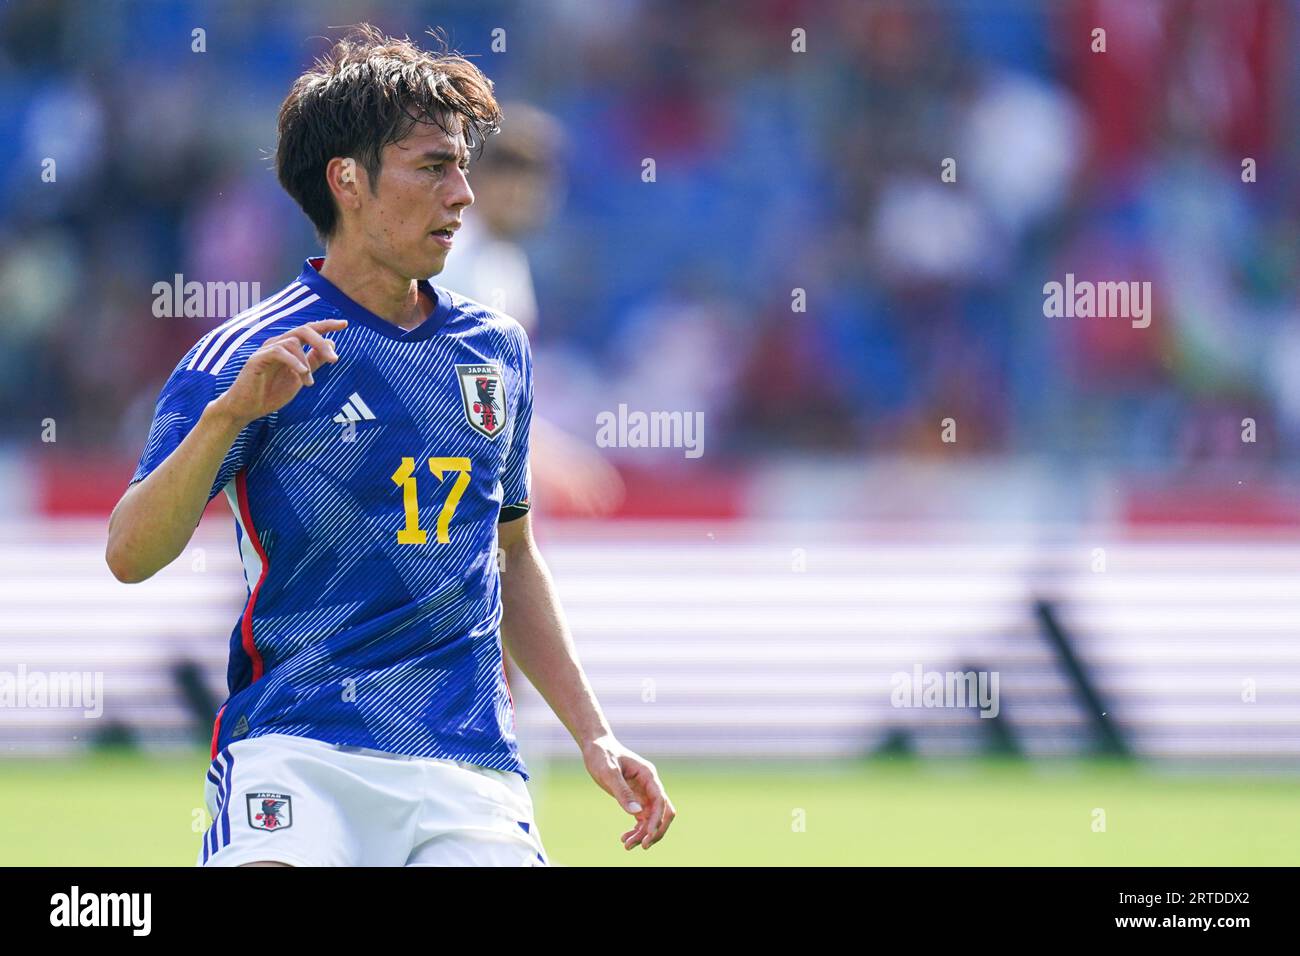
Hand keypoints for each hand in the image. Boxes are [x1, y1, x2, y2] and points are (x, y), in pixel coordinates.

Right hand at [212, 319, 346, 426]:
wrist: (248, 408)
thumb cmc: (271, 392)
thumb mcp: (300, 377)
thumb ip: (314, 361)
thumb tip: (332, 345)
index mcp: (289, 347)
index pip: (309, 330)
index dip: (327, 325)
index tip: (345, 324)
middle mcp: (278, 344)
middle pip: (304, 330)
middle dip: (321, 342)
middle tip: (334, 360)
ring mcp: (267, 350)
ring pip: (293, 341)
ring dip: (305, 363)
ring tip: (309, 382)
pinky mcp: (257, 359)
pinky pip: (279, 351)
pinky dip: (294, 361)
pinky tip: (302, 373)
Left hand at [582, 735, 675, 849]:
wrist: (595, 746)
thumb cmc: (602, 754)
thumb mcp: (608, 772)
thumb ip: (622, 792)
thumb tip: (636, 813)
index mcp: (648, 775)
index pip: (660, 801)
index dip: (657, 820)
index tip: (647, 836)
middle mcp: (650, 785)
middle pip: (663, 812)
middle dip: (655, 830)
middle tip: (642, 846)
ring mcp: (644, 792)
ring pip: (652, 818)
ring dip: (644, 833)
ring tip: (627, 845)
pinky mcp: (635, 797)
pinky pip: (642, 818)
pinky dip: (637, 830)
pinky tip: (625, 838)